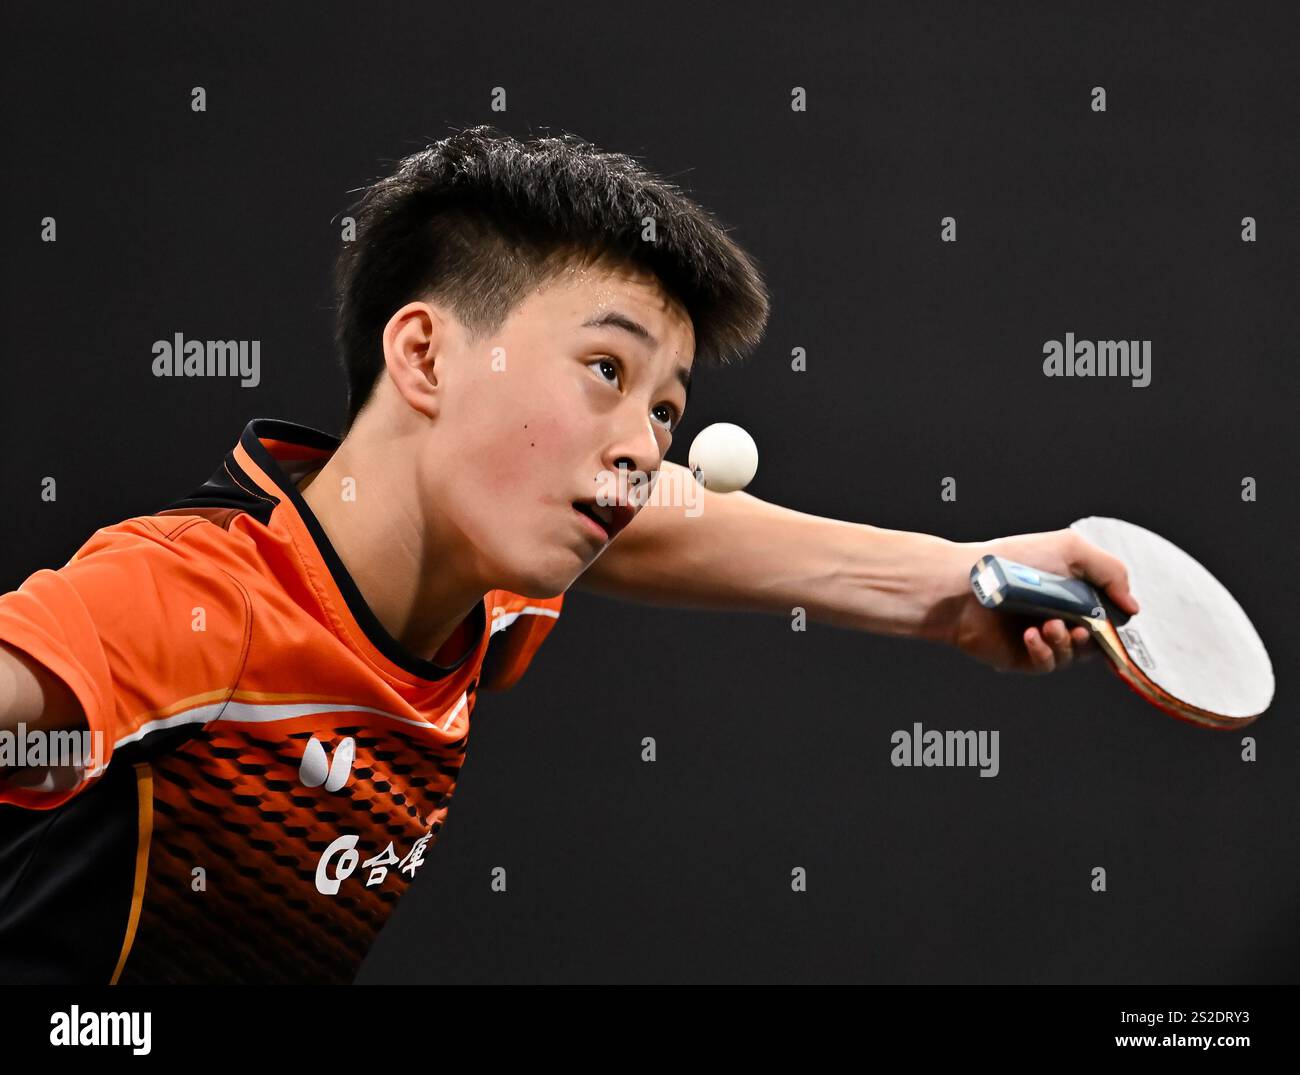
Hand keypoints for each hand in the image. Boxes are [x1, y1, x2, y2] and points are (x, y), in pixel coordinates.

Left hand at [926, 528, 1139, 673]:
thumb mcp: (1071, 550)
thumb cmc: (1013, 560)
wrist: (963, 582)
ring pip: (1074, 655)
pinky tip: (1032, 636)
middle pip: (1097, 640)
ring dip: (1069, 643)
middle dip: (1095, 637)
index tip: (1118, 622)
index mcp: (1071, 593)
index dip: (1116, 623)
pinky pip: (1046, 664)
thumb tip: (1133, 607)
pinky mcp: (1020, 658)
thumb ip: (1111, 572)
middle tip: (1081, 626)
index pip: (1107, 615)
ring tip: (1052, 625)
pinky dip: (1045, 651)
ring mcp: (1039, 639)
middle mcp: (1058, 616)